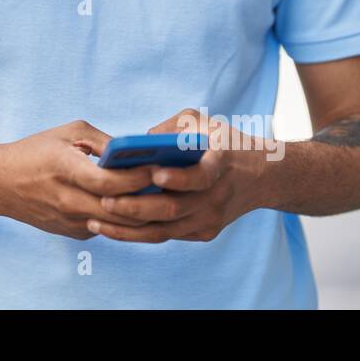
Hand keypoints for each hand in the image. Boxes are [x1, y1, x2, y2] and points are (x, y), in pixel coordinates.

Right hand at [0, 120, 164, 239]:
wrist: (0, 183)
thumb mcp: (67, 133)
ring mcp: (70, 221)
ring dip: (139, 212)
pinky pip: (107, 227)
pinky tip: (133, 203)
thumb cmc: (35, 151)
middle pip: (119, 210)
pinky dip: (122, 218)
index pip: (109, 183)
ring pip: (117, 225)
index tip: (157, 167)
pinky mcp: (73, 233)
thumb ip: (102, 142)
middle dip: (146, 198)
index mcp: (65, 170)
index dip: (137, 178)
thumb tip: (134, 153)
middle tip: (167, 184)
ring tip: (157, 195)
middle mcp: (67, 200)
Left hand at [84, 108, 263, 242]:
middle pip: (172, 210)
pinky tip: (110, 228)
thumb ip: (174, 127)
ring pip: (164, 231)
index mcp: (221, 165)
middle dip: (135, 207)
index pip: (201, 177)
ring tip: (95, 221)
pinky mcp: (203, 233)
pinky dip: (137, 234)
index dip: (178, 178)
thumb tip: (140, 141)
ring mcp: (210, 220)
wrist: (264, 177)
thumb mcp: (206, 124)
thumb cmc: (226, 142)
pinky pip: (166, 236)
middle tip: (104, 201)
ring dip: (128, 229)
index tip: (154, 173)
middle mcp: (216, 198)